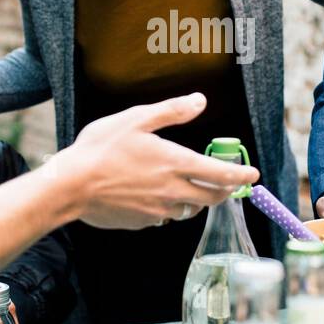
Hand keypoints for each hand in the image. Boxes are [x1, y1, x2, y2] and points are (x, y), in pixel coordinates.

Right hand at [59, 93, 259, 229]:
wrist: (71, 186)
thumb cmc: (101, 149)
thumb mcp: (136, 119)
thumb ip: (171, 111)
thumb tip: (199, 101)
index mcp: (175, 164)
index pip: (221, 175)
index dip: (240, 175)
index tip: (252, 175)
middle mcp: (172, 191)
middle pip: (212, 197)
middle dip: (224, 191)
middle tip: (229, 185)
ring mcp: (158, 210)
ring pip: (189, 209)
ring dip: (196, 200)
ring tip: (192, 188)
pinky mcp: (142, 222)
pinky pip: (164, 216)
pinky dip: (168, 208)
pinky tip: (156, 197)